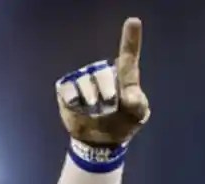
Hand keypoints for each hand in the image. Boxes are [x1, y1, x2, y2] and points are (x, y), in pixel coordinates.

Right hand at [55, 17, 150, 148]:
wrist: (99, 141)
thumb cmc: (122, 124)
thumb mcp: (135, 117)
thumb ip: (137, 105)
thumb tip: (130, 96)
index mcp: (123, 78)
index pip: (128, 57)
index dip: (130, 39)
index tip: (134, 21)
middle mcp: (103, 73)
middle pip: (104, 75)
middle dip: (107, 96)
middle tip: (109, 110)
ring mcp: (84, 79)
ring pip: (86, 84)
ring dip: (91, 104)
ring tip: (96, 112)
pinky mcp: (67, 89)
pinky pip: (69, 92)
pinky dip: (75, 104)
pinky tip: (81, 110)